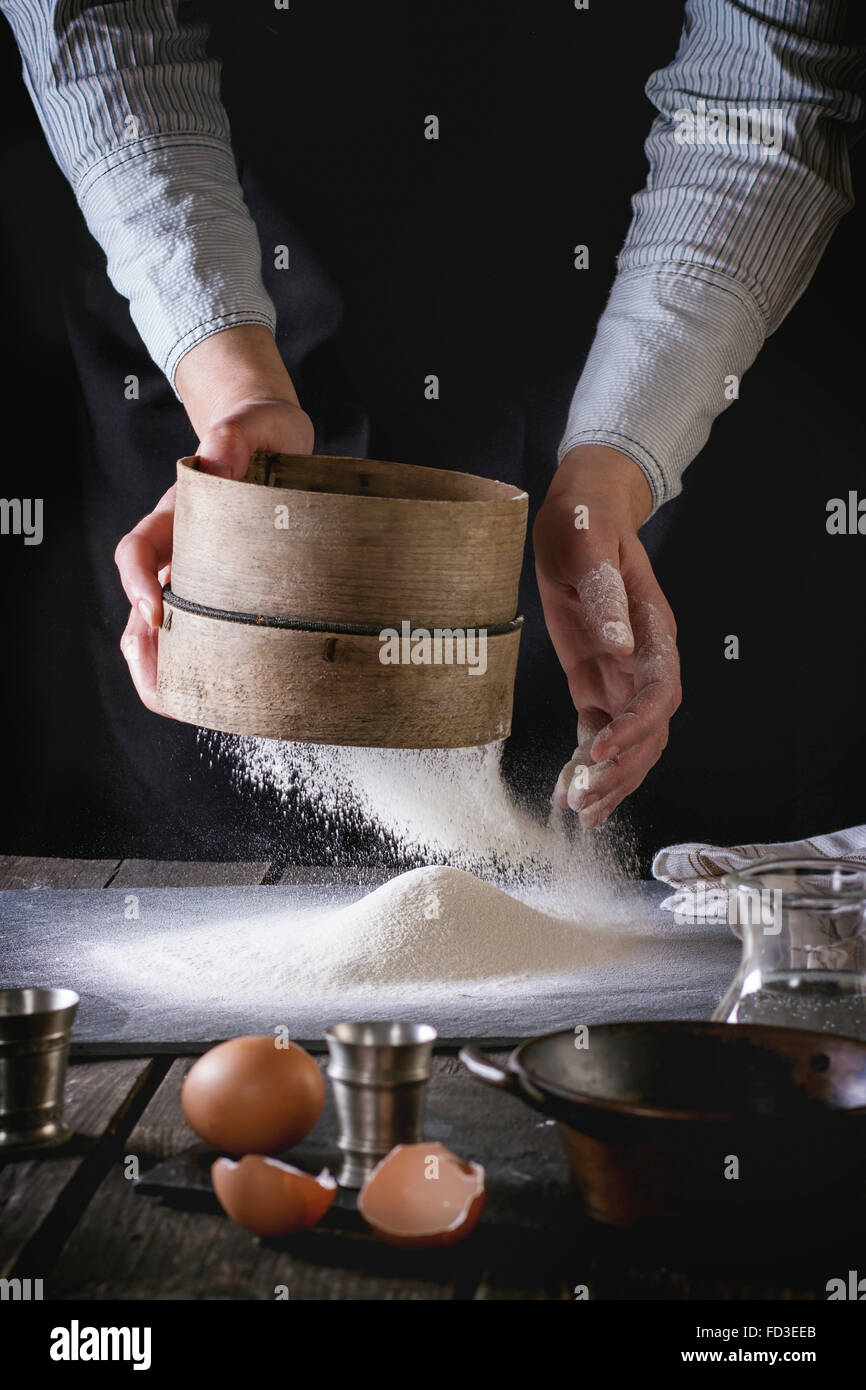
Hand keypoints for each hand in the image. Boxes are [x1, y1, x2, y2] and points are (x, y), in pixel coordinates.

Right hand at [115, 326, 313, 709]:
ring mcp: (199, 570)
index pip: (140, 549)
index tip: (152, 609)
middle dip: (144, 648)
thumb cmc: (264, 432)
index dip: (138, 581)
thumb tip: (215, 460)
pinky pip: (203, 630)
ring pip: (165, 626)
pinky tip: (222, 690)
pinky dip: (205, 662)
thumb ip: (233, 435)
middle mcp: (180, 546)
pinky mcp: (226, 588)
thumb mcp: (259, 423)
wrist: (276, 436)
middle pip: (142, 603)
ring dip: (167, 666)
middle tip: (159, 687)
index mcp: (178, 512)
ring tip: (181, 705)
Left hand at [533, 443, 680, 826]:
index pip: (659, 694)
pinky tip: (571, 792)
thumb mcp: (589, 548)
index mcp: (654, 631)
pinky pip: (600, 732)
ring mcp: (621, 675)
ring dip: (611, 779)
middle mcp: (645, 661)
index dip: (635, 728)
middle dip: (622, 771)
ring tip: (580, 812)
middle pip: (651, 732)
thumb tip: (621, 645)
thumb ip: (607, 594)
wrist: (579, 516)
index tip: (599, 751)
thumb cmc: (585, 525)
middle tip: (584, 802)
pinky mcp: (594, 681)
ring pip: (631, 742)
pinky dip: (589, 765)